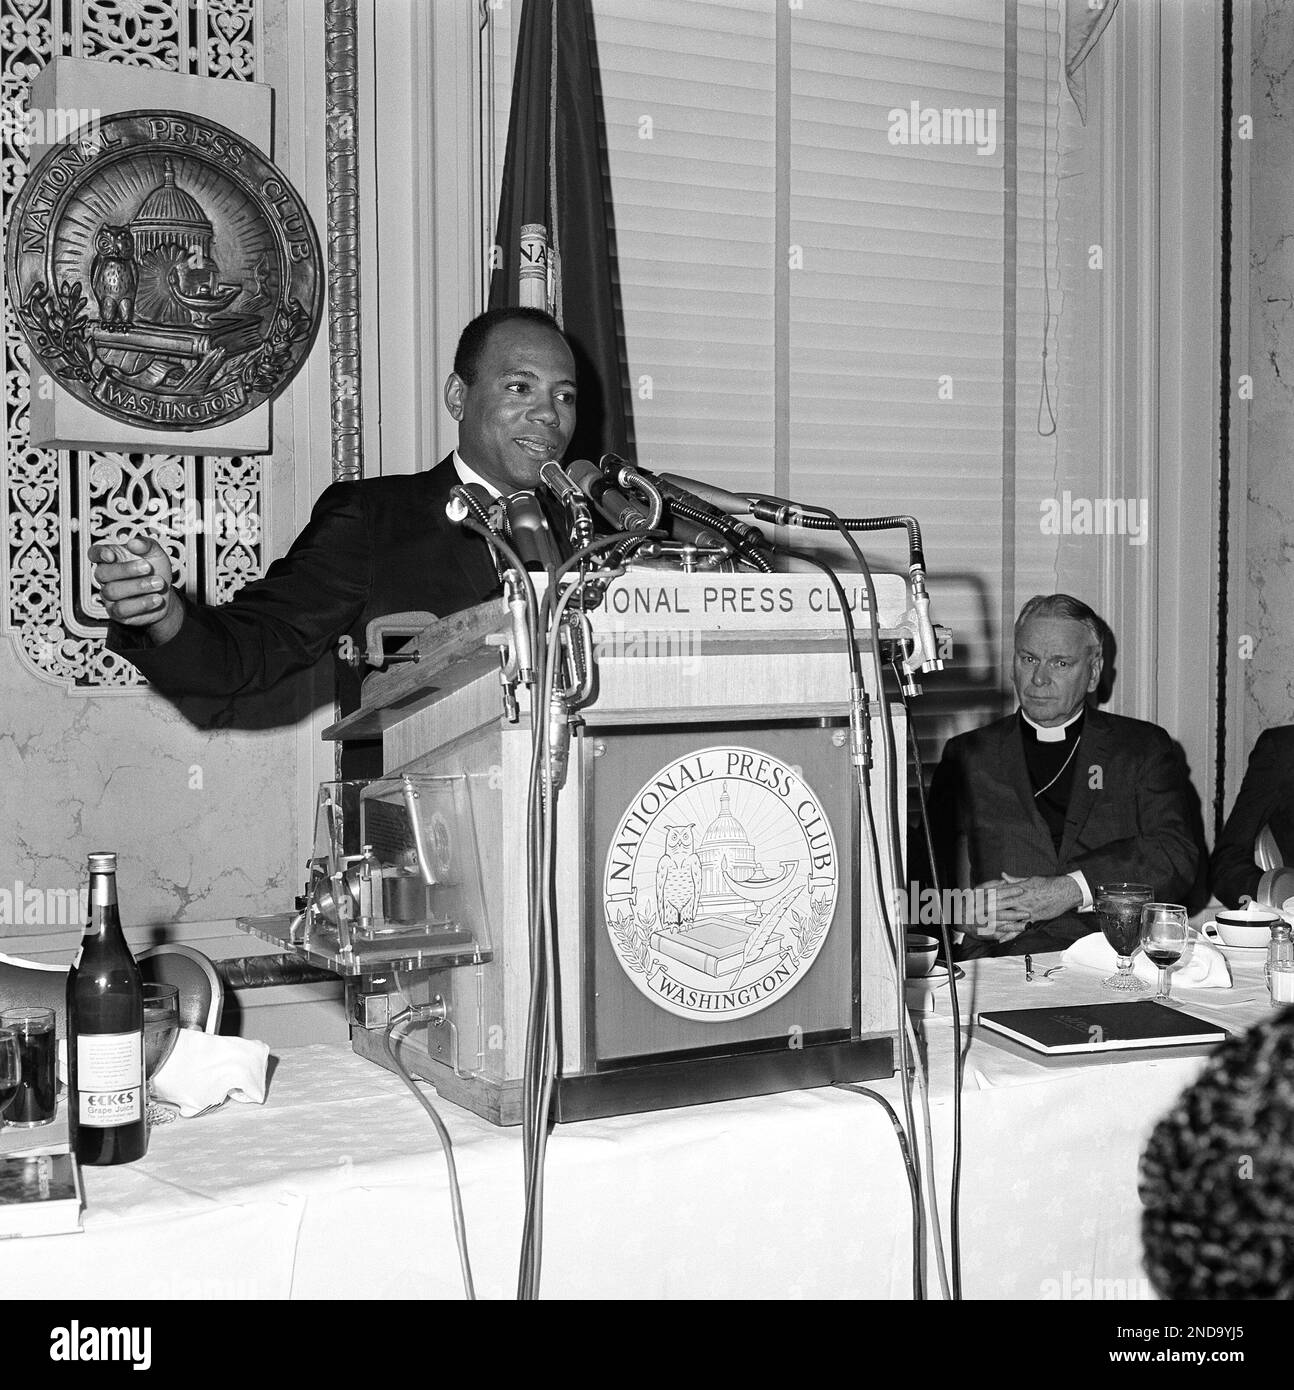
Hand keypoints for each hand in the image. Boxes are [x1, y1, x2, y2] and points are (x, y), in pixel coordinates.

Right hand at [89, 536, 182, 643]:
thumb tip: (134, 543)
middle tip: (148, 568)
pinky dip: (141, 603)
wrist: (165, 594)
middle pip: (102, 573)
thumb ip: (147, 545)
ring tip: (159, 583)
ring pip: (113, 591)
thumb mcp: (156, 554)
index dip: (99, 554)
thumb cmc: (155, 571)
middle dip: (126, 570)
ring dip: (138, 587)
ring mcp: (109, 595)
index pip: (95, 553)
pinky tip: (156, 598)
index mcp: (112, 559)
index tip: (112, 556)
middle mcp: (107, 577)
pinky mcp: (117, 612)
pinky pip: (122, 609)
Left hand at [962, 872, 1082, 942]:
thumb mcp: (1030, 879)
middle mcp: (1020, 899)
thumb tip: (1003, 876)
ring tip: (981, 928)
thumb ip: (1014, 880)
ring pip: (1007, 917)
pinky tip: (1001, 940)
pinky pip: (1019, 928)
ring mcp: (1026, 910)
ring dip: (994, 923)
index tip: (975, 898)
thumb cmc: (1048, 883)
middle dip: (985, 909)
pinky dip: (1010, 934)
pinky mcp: (1034, 918)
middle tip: (972, 914)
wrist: (1065, 891)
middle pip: (999, 905)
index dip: (985, 895)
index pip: (998, 892)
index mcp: (1018, 888)